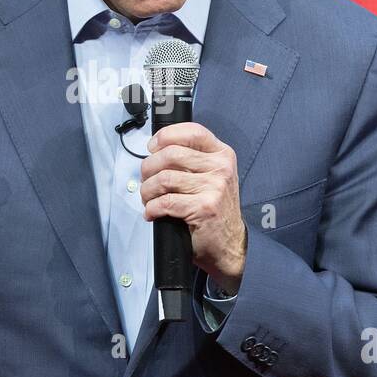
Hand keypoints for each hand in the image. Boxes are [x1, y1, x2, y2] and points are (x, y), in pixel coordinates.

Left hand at [140, 122, 246, 292]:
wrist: (230, 244)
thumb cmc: (214, 210)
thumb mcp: (212, 177)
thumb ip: (192, 159)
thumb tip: (156, 150)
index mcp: (222, 154)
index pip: (192, 131)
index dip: (165, 136)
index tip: (152, 147)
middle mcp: (221, 167)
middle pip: (171, 153)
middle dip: (148, 167)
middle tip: (146, 180)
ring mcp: (214, 187)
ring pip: (164, 178)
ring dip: (147, 191)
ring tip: (148, 199)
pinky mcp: (204, 208)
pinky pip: (165, 202)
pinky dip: (152, 208)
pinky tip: (153, 213)